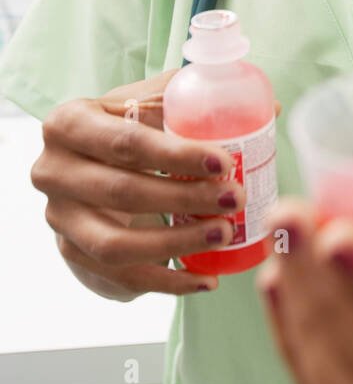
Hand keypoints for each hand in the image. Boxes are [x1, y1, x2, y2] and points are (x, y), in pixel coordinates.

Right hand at [31, 71, 278, 299]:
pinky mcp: (73, 254)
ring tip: (225, 235)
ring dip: (177, 244)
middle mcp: (53, 171)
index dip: (178, 155)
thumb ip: (196, 101)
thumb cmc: (129, 128)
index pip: (127, 142)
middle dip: (186, 199)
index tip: (225, 163)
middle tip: (235, 199)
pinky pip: (122, 279)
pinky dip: (168, 283)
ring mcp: (59, 219)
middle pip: (123, 193)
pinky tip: (206, 278)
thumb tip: (268, 109)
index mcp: (69, 123)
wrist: (88, 162)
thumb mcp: (148, 104)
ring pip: (118, 246)